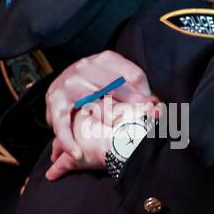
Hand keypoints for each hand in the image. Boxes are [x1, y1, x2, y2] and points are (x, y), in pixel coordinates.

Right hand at [43, 51, 158, 177]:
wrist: (62, 85)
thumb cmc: (96, 85)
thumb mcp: (116, 79)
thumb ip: (136, 89)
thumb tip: (158, 105)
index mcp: (105, 59)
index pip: (133, 75)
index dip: (146, 95)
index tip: (154, 110)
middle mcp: (86, 67)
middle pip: (116, 88)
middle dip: (133, 108)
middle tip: (144, 124)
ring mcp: (69, 83)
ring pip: (94, 104)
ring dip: (109, 120)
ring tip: (119, 136)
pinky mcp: (55, 101)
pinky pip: (62, 124)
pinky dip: (68, 140)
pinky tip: (77, 154)